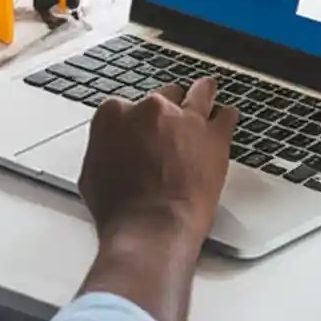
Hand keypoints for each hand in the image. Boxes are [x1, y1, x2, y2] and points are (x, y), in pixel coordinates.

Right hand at [79, 78, 238, 243]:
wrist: (151, 228)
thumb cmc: (120, 211)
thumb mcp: (93, 176)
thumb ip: (105, 150)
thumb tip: (111, 153)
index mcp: (114, 115)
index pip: (127, 106)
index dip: (137, 122)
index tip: (142, 132)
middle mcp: (150, 109)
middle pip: (164, 97)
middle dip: (169, 111)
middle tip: (172, 129)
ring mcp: (184, 118)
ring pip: (199, 92)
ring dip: (202, 96)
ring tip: (205, 99)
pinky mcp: (215, 134)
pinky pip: (227, 115)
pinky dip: (226, 119)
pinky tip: (225, 123)